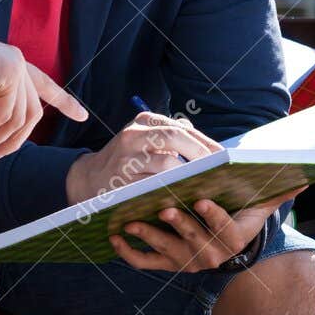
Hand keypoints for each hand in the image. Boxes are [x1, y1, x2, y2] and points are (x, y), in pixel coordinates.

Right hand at [0, 25, 88, 160]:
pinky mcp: (9, 74)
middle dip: (11, 142)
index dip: (64, 101)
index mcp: (8, 63)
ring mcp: (15, 65)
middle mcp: (17, 61)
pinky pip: (5, 118)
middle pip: (31, 115)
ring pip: (18, 121)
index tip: (83, 116)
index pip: (43, 85)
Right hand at [66, 110, 222, 203]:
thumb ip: (173, 138)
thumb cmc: (128, 160)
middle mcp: (134, 133)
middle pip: (175, 136)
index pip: (181, 127)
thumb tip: (209, 146)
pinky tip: (185, 194)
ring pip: (166, 161)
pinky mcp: (123, 178)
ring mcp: (127, 155)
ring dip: (189, 173)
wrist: (90, 179)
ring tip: (207, 182)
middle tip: (219, 168)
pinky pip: (154, 183)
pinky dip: (172, 188)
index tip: (224, 156)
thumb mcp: (146, 141)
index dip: (205, 141)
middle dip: (200, 153)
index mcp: (144, 120)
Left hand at [111, 189, 304, 272]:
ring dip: (148, 236)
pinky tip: (115, 235)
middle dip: (178, 225)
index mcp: (232, 238)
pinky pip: (145, 261)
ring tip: (131, 220)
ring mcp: (186, 260)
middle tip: (164, 207)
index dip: (213, 217)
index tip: (201, 199)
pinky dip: (128, 252)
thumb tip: (302, 178)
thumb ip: (277, 193)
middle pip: (193, 242)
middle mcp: (209, 254)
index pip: (225, 230)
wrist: (225, 246)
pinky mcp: (166, 263)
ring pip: (166, 251)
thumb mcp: (259, 206)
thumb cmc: (239, 216)